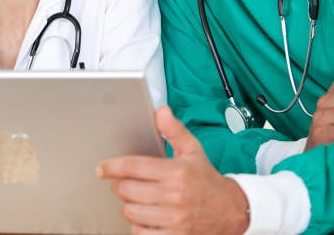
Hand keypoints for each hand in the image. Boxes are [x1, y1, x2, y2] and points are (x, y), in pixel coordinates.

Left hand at [97, 106, 248, 233]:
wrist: (231, 212)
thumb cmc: (207, 181)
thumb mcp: (193, 151)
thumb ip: (174, 130)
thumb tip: (161, 111)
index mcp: (176, 172)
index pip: (133, 167)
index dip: (112, 166)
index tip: (102, 169)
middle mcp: (174, 196)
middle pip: (126, 190)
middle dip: (121, 185)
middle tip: (126, 184)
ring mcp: (174, 219)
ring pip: (130, 211)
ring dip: (128, 205)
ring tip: (137, 200)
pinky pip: (140, 232)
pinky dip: (137, 226)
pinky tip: (145, 217)